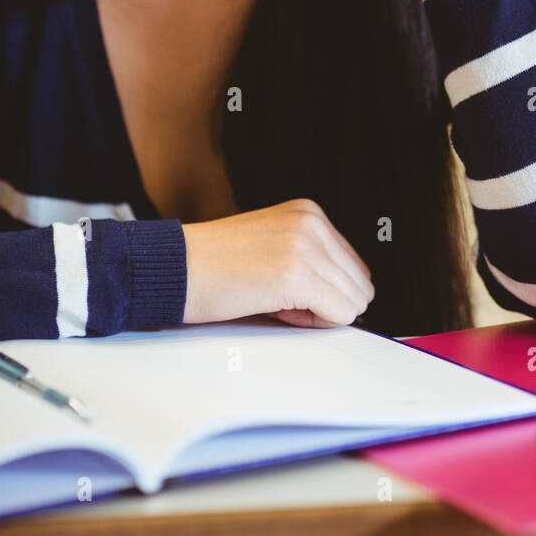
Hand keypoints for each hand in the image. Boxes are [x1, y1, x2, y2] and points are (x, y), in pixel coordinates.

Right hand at [182, 198, 374, 327]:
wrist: (175, 269)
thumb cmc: (216, 265)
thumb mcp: (275, 244)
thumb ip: (313, 258)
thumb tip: (351, 293)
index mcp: (309, 212)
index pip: (354, 265)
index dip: (325, 289)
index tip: (290, 289)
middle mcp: (312, 222)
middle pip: (360, 284)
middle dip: (326, 302)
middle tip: (282, 299)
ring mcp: (306, 247)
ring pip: (354, 301)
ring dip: (319, 314)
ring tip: (277, 300)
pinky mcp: (297, 275)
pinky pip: (340, 315)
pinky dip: (314, 323)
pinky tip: (278, 308)